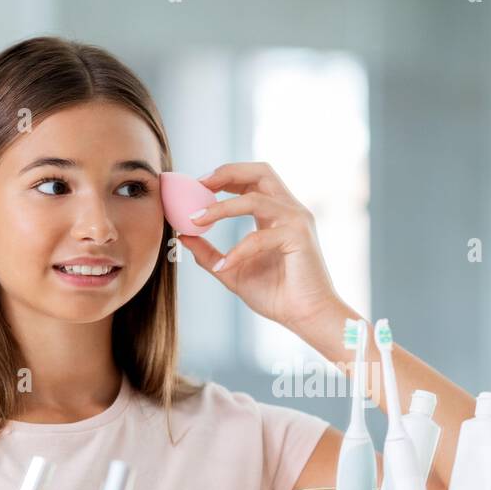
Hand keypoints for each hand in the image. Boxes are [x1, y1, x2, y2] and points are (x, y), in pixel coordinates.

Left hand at [177, 162, 342, 334]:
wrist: (307, 318)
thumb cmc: (277, 296)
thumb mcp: (232, 271)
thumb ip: (209, 253)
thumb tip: (183, 236)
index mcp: (276, 215)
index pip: (252, 180)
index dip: (225, 177)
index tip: (197, 186)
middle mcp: (289, 211)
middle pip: (260, 171)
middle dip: (227, 172)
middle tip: (199, 184)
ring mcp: (297, 221)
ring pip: (255, 198)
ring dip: (221, 207)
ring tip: (196, 220)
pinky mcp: (299, 237)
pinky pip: (259, 236)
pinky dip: (238, 250)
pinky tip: (224, 266)